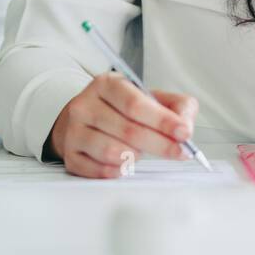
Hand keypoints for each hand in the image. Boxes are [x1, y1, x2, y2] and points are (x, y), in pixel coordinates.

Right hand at [48, 72, 198, 178]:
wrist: (82, 119)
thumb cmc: (120, 109)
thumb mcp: (148, 97)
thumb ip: (175, 106)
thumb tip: (185, 127)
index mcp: (106, 84)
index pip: (135, 104)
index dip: (162, 120)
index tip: (183, 132)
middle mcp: (85, 105)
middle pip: (128, 130)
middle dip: (160, 144)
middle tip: (179, 152)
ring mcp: (73, 131)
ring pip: (112, 152)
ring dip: (135, 156)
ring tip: (140, 151)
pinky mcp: (70, 155)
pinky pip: (99, 170)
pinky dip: (119, 170)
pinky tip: (124, 163)